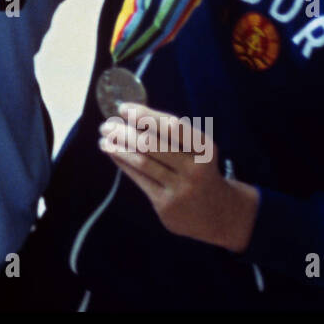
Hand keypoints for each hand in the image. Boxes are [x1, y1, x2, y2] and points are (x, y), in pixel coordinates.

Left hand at [98, 103, 257, 252]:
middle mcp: (195, 168)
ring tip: (104, 139)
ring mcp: (180, 189)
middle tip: (106, 125)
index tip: (124, 108)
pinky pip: (139, 179)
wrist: (220, 214)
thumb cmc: (200, 172)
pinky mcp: (166, 205)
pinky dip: (123, 163)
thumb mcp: (198, 152)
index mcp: (204, 149)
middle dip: (124, 132)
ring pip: (142, 162)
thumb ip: (173, 136)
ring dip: (119, 147)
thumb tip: (133, 114)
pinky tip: (113, 153)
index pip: (171, 126)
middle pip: (152, 144)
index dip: (145, 115)